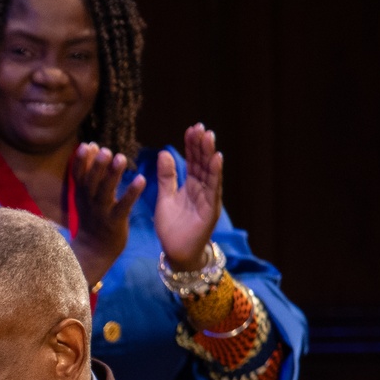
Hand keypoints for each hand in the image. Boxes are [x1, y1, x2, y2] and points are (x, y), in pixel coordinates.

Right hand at [69, 141, 143, 283]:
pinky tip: (141, 179)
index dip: (81, 161)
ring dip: (113, 175)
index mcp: (81, 195)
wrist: (94, 250)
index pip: (78, 176)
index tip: (88, 145)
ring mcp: (102, 213)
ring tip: (121, 158)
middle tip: (106, 150)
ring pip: (105, 192)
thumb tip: (91, 146)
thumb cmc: (93, 217)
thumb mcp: (86, 195)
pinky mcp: (115, 222)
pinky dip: (131, 193)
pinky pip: (124, 206)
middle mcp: (89, 202)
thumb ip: (89, 171)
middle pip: (91, 182)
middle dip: (97, 166)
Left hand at [154, 124, 224, 272]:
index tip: (191, 129)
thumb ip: (166, 177)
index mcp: (191, 185)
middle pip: (203, 163)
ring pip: (210, 173)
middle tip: (200, 127)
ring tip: (209, 137)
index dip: (192, 146)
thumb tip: (164, 153)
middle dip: (201, 146)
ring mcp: (208, 198)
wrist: (176, 252)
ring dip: (210, 155)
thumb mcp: (165, 198)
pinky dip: (215, 174)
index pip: (193, 161)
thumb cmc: (172, 227)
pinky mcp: (211, 209)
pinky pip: (214, 189)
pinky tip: (216, 159)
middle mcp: (202, 189)